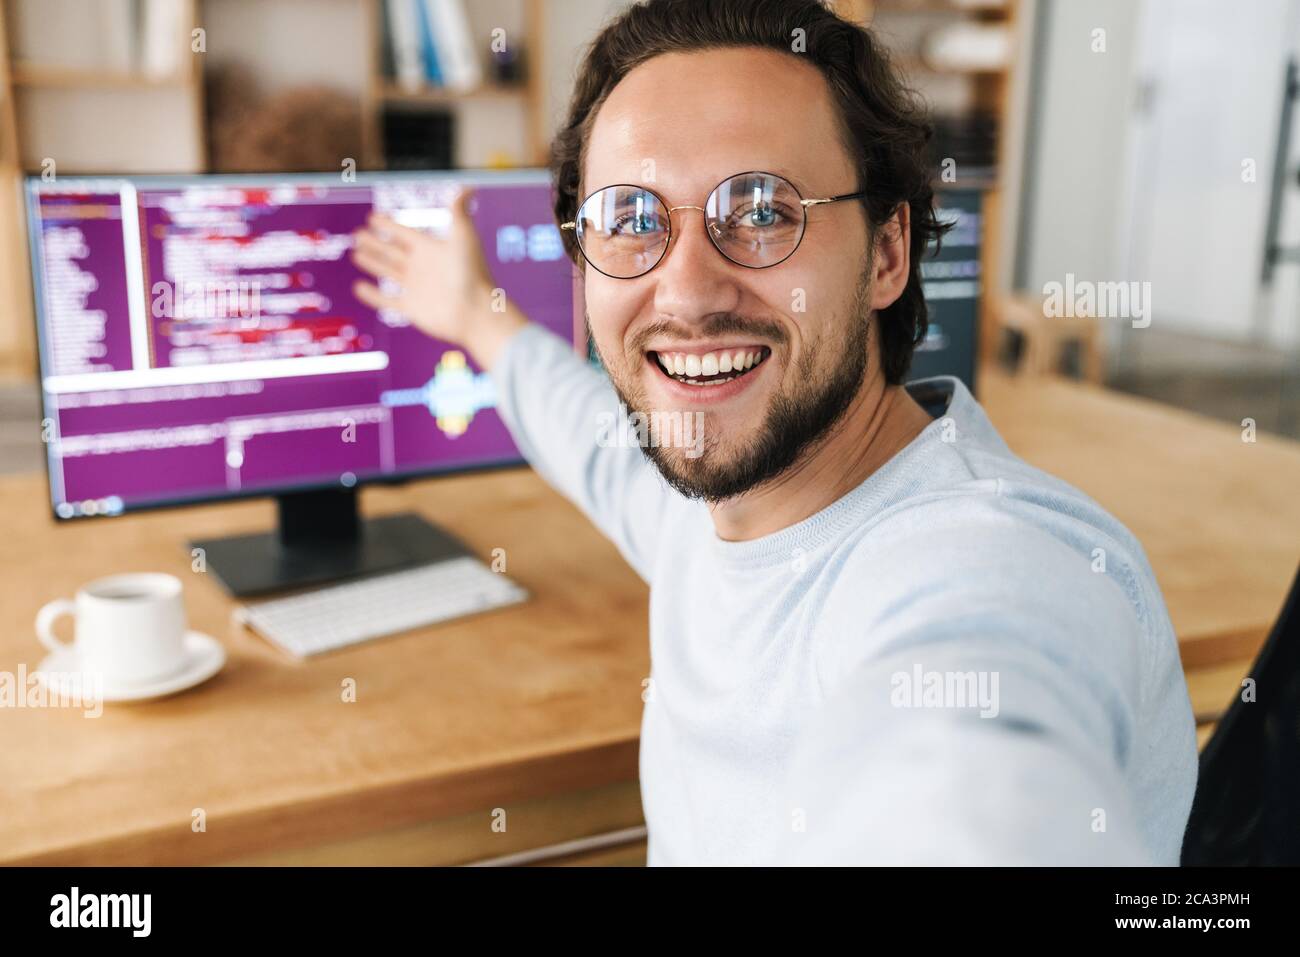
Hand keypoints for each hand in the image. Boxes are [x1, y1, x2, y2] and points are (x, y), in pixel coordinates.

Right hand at [350, 189, 525, 367]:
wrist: (475, 312)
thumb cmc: (472, 273)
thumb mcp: (463, 236)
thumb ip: (459, 211)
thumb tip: (467, 186)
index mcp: (432, 249)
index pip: (404, 233)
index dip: (388, 225)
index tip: (372, 216)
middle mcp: (422, 267)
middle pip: (393, 251)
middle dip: (375, 242)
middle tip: (357, 234)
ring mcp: (416, 288)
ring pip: (388, 272)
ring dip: (372, 263)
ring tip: (356, 254)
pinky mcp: (411, 309)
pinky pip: (387, 301)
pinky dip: (372, 296)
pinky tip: (358, 287)